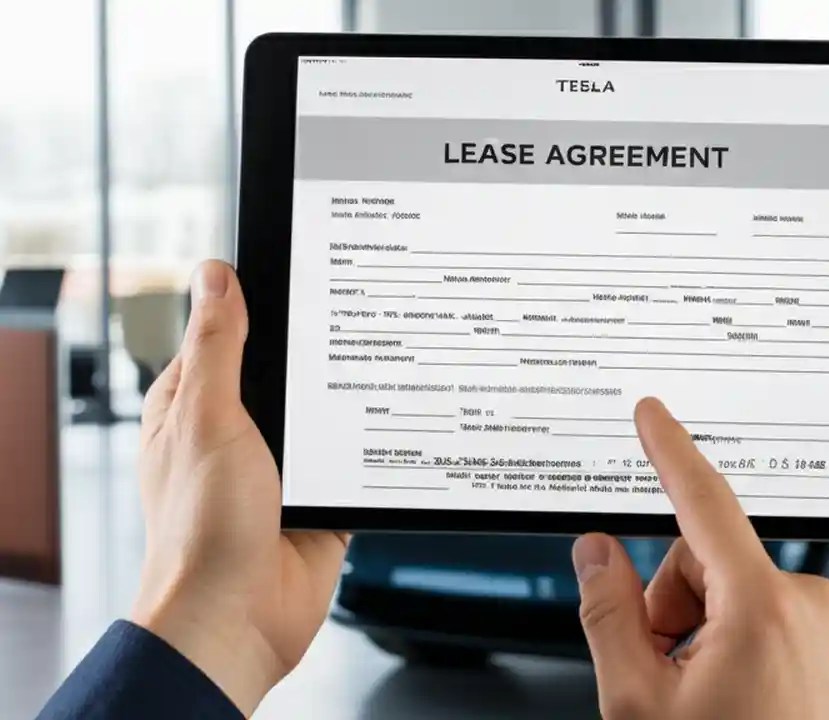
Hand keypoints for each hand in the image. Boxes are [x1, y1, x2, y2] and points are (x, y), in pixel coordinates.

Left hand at [131, 260, 348, 715]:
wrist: (239, 617)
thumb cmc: (202, 529)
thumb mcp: (206, 418)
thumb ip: (217, 347)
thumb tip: (216, 276)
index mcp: (196, 405)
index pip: (228, 333)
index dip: (262, 301)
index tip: (306, 269)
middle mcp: (240, 432)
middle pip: (288, 370)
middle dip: (321, 351)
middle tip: (366, 310)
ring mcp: (284, 466)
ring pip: (329, 412)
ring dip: (352, 399)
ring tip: (391, 361)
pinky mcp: (323, 497)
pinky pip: (359, 459)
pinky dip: (378, 447)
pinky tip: (402, 423)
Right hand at [572, 398, 828, 719]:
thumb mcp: (639, 705)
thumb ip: (608, 615)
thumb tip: (596, 553)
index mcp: (763, 609)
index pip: (704, 503)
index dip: (670, 451)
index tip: (654, 414)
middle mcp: (816, 605)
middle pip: (713, 562)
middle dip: (678, 607)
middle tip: (668, 673)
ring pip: (747, 591)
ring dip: (714, 630)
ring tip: (710, 698)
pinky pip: (785, 615)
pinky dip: (754, 643)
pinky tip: (747, 697)